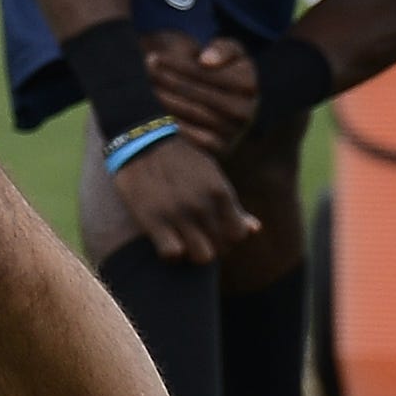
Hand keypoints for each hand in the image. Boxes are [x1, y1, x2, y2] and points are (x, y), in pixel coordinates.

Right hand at [114, 131, 256, 264]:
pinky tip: (165, 239)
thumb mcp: (211, 175)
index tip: (215, 231)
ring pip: (201, 256)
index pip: (238, 234)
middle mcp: (202, 204)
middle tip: (198, 236)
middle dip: (212, 245)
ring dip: (193, 252)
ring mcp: (177, 213)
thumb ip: (231, 204)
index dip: (228, 236)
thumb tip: (255, 229)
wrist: (140, 139)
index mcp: (219, 191)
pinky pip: (172, 254)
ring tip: (183, 240)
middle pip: (221, 248)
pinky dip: (170, 252)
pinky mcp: (152, 220)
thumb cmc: (179, 158)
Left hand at [146, 35, 259, 153]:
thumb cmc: (218, 74)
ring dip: (164, 101)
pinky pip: (192, 137)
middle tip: (142, 74)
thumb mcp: (228, 53)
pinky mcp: (221, 149)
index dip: (177, 65)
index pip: (205, 73)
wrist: (222, 109)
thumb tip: (206, 61)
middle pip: (196, 93)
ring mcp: (234, 131)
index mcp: (247, 83)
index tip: (152, 58)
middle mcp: (245, 109)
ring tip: (143, 90)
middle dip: (165, 81)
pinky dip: (171, 125)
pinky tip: (154, 114)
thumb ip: (223, 49)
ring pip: (191, 113)